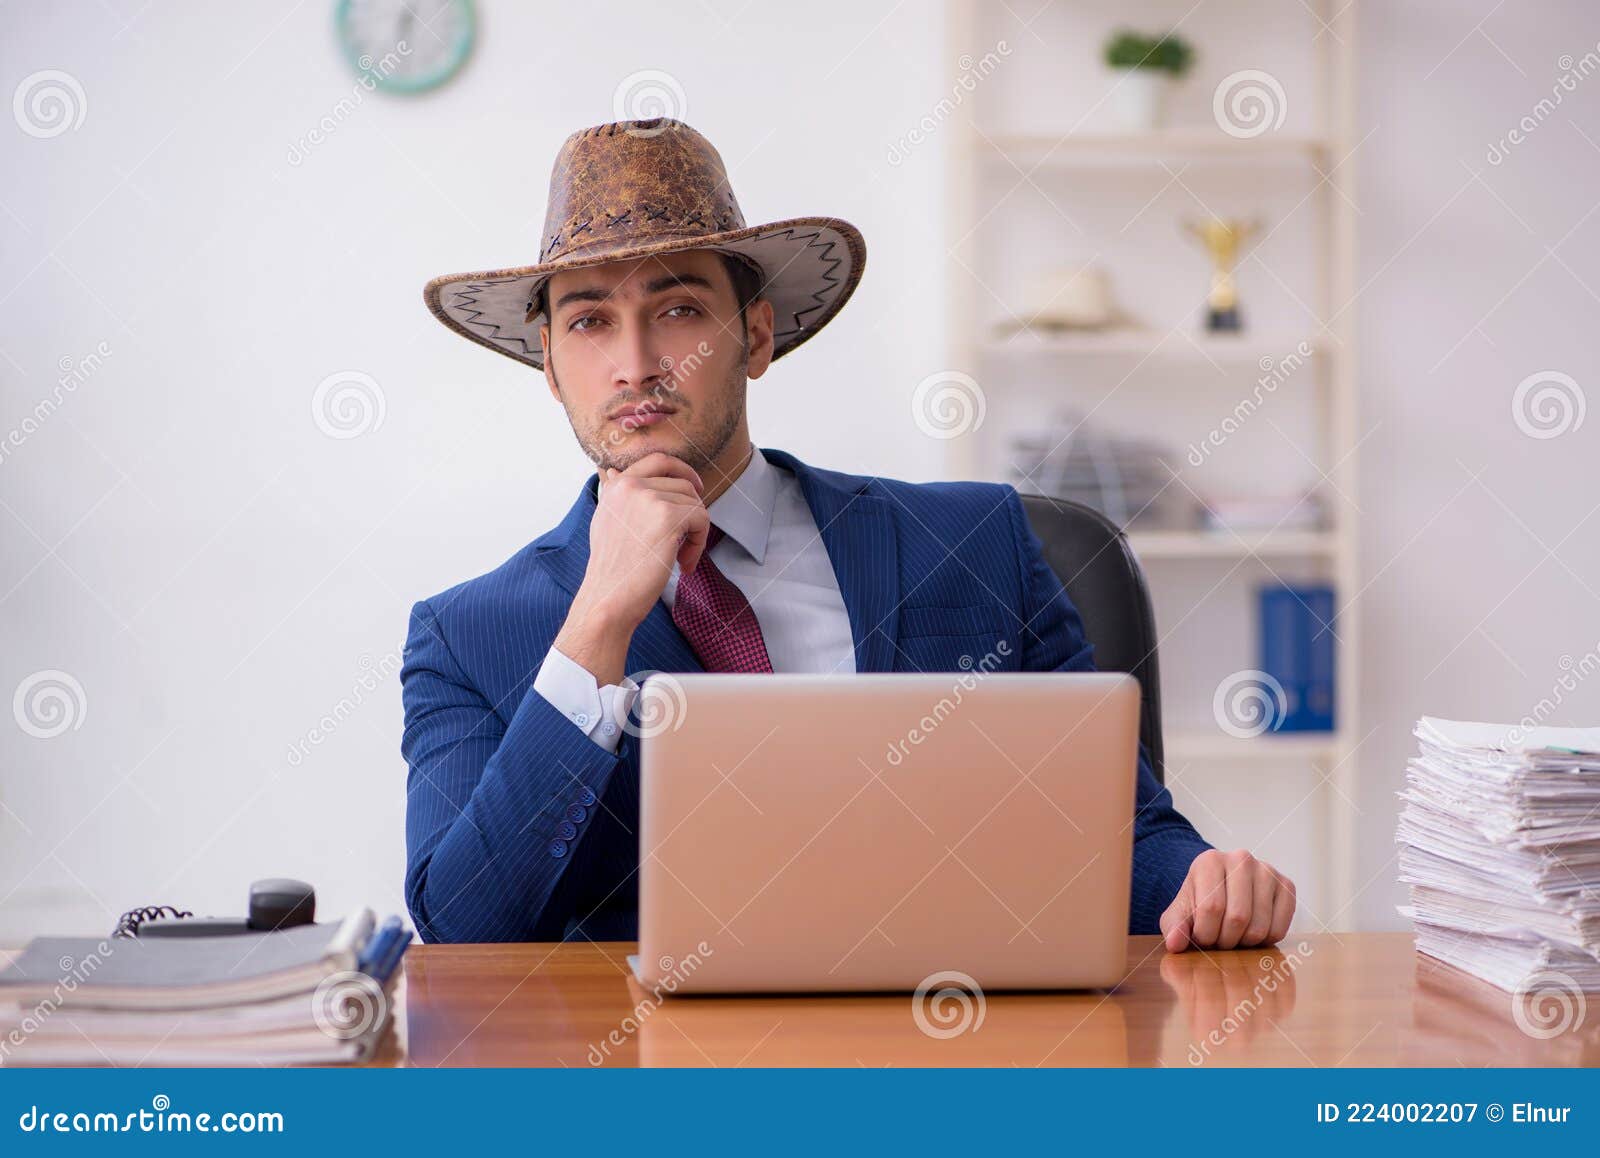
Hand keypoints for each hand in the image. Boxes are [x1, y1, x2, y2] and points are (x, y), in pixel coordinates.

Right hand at [554, 453, 710, 684]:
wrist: (608, 598)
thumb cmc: (611, 569)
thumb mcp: (605, 522)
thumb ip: (615, 496)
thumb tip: (614, 473)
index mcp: (617, 485)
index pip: (658, 459)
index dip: (682, 470)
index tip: (695, 490)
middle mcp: (630, 485)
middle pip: (683, 483)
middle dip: (692, 511)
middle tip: (689, 538)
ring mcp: (649, 498)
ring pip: (695, 502)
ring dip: (696, 532)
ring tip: (681, 558)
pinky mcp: (668, 517)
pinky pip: (702, 519)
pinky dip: (700, 544)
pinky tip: (684, 564)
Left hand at [1159, 849, 1294, 952]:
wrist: (1221, 892)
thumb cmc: (1199, 904)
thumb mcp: (1179, 914)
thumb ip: (1174, 927)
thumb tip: (1174, 944)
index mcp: (1210, 861)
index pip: (1211, 908)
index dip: (1205, 934)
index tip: (1201, 937)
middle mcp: (1241, 859)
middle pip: (1238, 918)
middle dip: (1225, 940)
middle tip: (1218, 940)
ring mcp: (1267, 870)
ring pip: (1259, 927)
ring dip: (1244, 943)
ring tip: (1233, 936)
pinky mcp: (1286, 886)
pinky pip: (1279, 929)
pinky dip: (1265, 941)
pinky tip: (1252, 931)